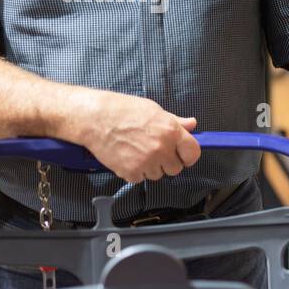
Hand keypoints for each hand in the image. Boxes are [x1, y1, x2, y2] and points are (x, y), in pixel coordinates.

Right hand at [73, 91, 200, 183]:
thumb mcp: (153, 110)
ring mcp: (146, 163)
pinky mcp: (131, 173)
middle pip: (175, 169)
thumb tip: (192, 124)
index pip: (193, 153)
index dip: (188, 155)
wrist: (95, 119)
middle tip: (153, 150)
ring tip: (136, 150)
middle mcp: (161, 149)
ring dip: (150, 167)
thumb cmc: (122, 110)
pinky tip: (126, 156)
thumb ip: (175, 121)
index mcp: (170, 131)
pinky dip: (134, 172)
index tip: (182, 155)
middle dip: (167, 162)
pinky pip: (140, 179)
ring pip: (157, 175)